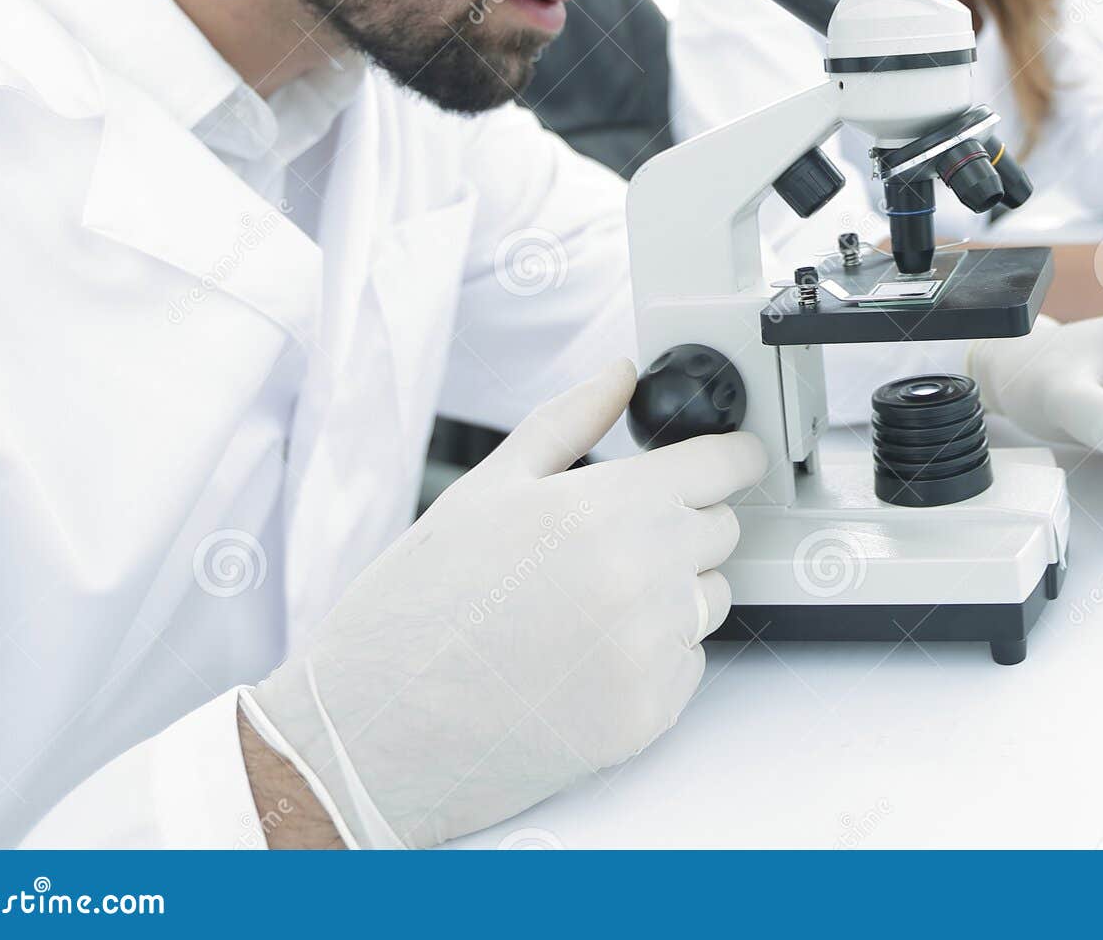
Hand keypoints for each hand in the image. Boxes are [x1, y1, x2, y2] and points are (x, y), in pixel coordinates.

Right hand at [242, 360, 765, 847]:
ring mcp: (649, 654)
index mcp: (607, 508)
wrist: (373, 728)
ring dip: (671, 590)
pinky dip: (653, 656)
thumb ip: (569, 421)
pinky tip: (583, 655)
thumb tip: (620, 375)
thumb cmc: (419, 606)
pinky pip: (688, 665)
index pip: (723, 467)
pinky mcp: (646, 718)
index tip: (730, 459)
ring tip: (583, 603)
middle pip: (721, 529)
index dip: (730, 456)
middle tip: (609, 538)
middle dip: (682, 522)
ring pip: (708, 598)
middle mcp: (643, 578)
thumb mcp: (487, 487)